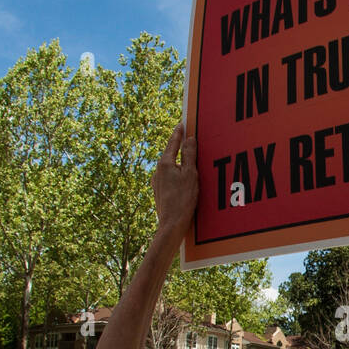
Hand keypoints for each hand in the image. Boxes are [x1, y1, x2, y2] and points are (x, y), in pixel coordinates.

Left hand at [152, 123, 198, 237]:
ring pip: (169, 167)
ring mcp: (157, 183)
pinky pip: (169, 178)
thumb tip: (189, 139)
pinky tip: (183, 180)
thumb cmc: (183, 200)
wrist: (171, 224)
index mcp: (165, 164)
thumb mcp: (190, 174)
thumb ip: (189, 155)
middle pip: (169, 154)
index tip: (181, 124)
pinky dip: (176, 175)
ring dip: (178, 162)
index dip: (178, 133)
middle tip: (184, 138)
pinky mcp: (160, 193)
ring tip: (186, 160)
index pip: (172, 143)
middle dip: (178, 147)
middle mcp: (158, 172)